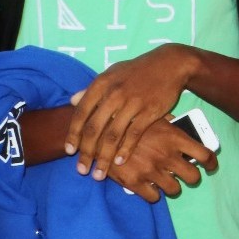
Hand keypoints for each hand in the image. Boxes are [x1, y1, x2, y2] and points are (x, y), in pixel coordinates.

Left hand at [67, 45, 197, 179]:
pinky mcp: (149, 112)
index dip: (73, 134)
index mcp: (101, 84)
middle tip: (81, 170)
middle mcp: (113, 94)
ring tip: (99, 174)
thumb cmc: (138, 70)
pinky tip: (120, 162)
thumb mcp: (112, 73)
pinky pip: (134, 135)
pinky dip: (125, 150)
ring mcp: (132, 103)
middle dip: (86, 152)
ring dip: (104, 158)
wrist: (170, 64)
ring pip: (112, 136)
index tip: (69, 151)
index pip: (81, 113)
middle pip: (94, 129)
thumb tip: (73, 101)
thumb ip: (92, 88)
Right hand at [103, 118, 217, 203]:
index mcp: (174, 137)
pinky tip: (148, 186)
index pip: (205, 155)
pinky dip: (153, 193)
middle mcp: (166, 155)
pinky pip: (154, 197)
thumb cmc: (126, 120)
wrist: (96, 131)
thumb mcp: (151, 116)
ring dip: (172, 186)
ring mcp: (151, 170)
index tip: (211, 166)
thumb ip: (168, 123)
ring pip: (175, 190)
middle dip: (190, 178)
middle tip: (183, 174)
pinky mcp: (134, 182)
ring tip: (164, 181)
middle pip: (193, 177)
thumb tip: (180, 126)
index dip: (211, 163)